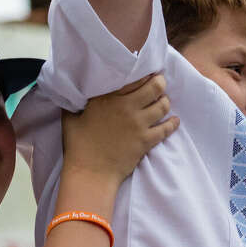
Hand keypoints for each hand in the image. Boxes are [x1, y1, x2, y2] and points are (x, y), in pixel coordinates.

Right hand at [62, 74, 178, 182]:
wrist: (90, 172)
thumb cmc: (78, 146)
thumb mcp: (71, 118)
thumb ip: (75, 102)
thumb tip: (71, 93)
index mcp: (107, 98)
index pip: (133, 78)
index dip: (144, 74)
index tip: (147, 74)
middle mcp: (126, 107)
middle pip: (155, 87)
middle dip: (160, 83)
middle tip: (159, 84)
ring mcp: (138, 124)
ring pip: (163, 105)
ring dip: (165, 102)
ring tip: (163, 102)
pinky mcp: (146, 140)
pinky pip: (166, 128)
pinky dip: (173, 123)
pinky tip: (174, 121)